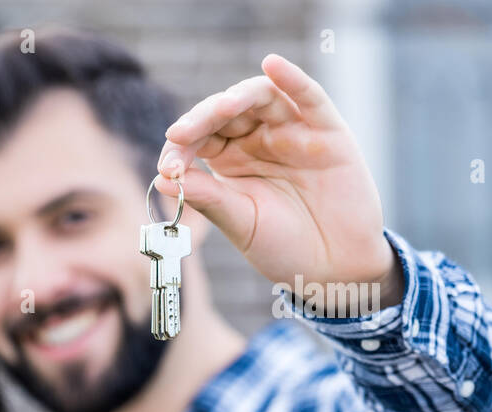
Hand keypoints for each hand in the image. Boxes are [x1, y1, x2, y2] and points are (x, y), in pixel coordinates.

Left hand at [155, 54, 403, 309]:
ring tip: (222, 108)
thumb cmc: (281, 247)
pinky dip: (291, 78)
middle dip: (201, 119)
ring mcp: (291, 131)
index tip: (168, 167)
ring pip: (260, 97)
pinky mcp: (326, 130)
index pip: (198, 138)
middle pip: (225, 112)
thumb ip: (206, 197)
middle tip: (181, 135)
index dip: (180, 146)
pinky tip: (272, 64)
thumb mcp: (238, 222)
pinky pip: (308, 96)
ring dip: (238, 97)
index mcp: (229, 159)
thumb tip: (160, 179)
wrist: (331, 268)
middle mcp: (256, 139)